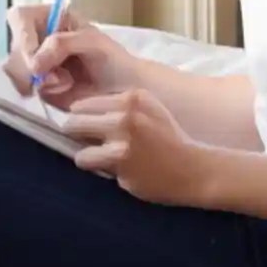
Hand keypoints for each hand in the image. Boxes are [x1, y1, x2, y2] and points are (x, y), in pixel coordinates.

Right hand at [2, 5, 141, 110]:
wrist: (125, 91)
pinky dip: (41, 92)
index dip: (22, 37)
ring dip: (37, 81)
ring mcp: (34, 62)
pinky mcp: (37, 85)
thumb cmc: (114, 60)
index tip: (35, 60)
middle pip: (13, 47)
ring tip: (65, 83)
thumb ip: (62, 44)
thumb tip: (34, 64)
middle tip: (55, 78)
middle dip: (30, 66)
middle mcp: (38, 37)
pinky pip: (24, 89)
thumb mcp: (93, 42)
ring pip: (14, 70)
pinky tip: (63, 90)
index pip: (19, 17)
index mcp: (51, 17)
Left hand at [62, 89, 211, 206]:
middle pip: (74, 117)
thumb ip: (121, 105)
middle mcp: (126, 114)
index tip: (86, 123)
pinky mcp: (118, 162)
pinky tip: (113, 167)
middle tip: (86, 139)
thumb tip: (79, 109)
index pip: (86, 101)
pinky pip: (86, 159)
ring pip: (76, 140)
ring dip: (84, 148)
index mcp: (133, 97)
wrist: (192, 168)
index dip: (82, 114)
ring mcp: (121, 138)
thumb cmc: (168, 139)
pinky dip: (94, 164)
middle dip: (75, 129)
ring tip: (99, 156)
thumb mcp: (149, 109)